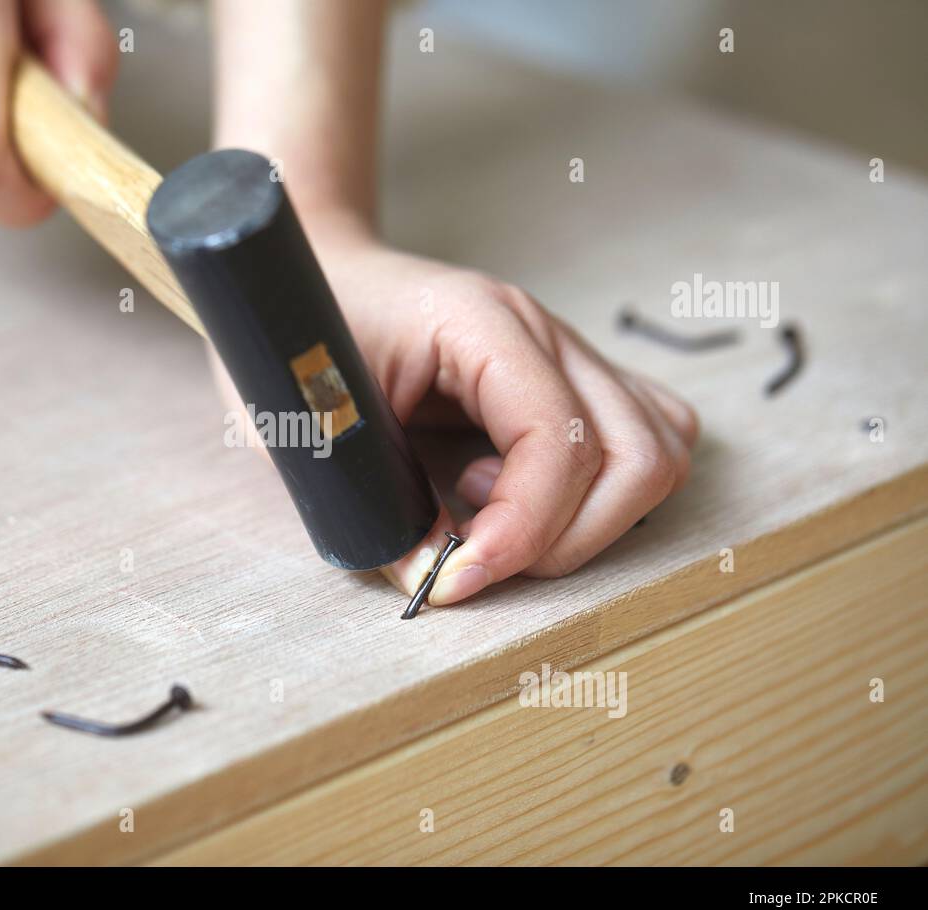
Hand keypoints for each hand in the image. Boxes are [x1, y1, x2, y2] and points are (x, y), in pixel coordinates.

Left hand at [302, 220, 698, 606]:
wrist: (316, 278)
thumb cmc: (305, 338)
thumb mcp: (318, 423)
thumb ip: (375, 505)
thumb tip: (434, 578)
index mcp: (482, 323)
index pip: (559, 440)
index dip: (521, 529)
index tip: (457, 578)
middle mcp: (543, 332)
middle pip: (636, 456)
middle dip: (565, 538)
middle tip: (480, 553)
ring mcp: (567, 352)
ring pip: (658, 451)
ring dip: (592, 518)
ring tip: (493, 507)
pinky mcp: (570, 379)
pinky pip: (644, 439)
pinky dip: (604, 492)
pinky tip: (514, 487)